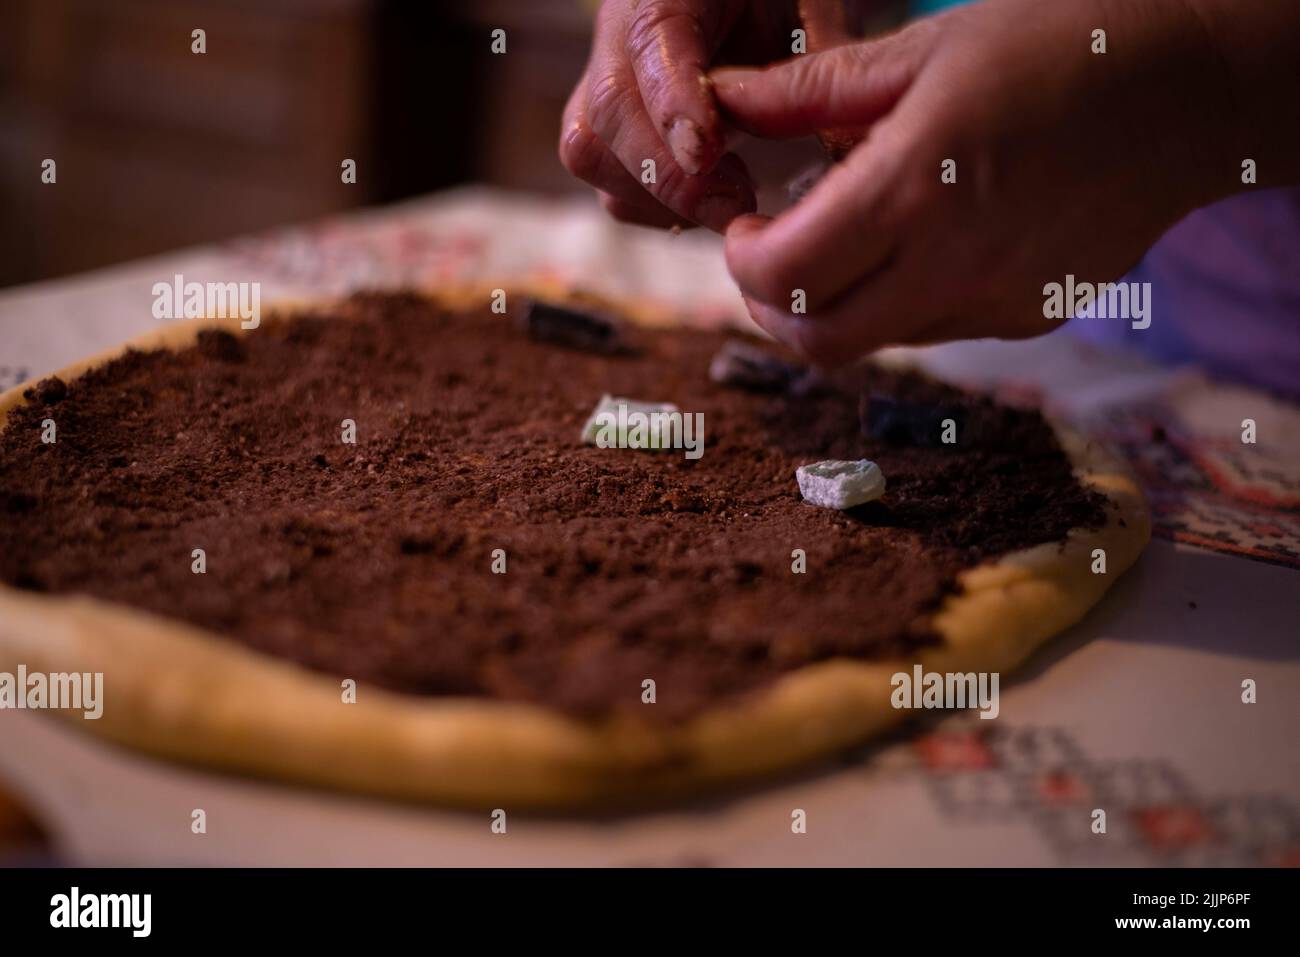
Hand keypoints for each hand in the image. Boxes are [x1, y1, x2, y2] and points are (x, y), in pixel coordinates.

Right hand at [559, 1, 802, 231]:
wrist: (756, 14)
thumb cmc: (784, 9)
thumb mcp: (809, 18)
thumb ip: (817, 66)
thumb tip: (833, 133)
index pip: (650, 40)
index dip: (672, 103)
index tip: (706, 152)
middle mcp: (620, 36)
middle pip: (608, 110)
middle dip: (668, 172)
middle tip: (738, 203)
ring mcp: (605, 90)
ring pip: (593, 155)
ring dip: (661, 196)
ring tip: (732, 200)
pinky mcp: (609, 140)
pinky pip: (612, 188)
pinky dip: (660, 209)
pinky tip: (714, 203)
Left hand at [713, 0, 1246, 364]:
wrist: (1187, 92)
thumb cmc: (1058, 47)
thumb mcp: (927, 49)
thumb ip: (812, 91)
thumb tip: (727, 99)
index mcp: (918, 189)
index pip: (787, 275)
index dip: (742, 260)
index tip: (746, 225)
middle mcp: (954, 265)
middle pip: (818, 342)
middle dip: (771, 307)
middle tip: (772, 253)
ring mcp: (994, 303)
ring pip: (873, 340)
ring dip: (834, 305)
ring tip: (851, 234)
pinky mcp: (1025, 319)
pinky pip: (931, 329)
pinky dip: (897, 300)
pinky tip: (919, 240)